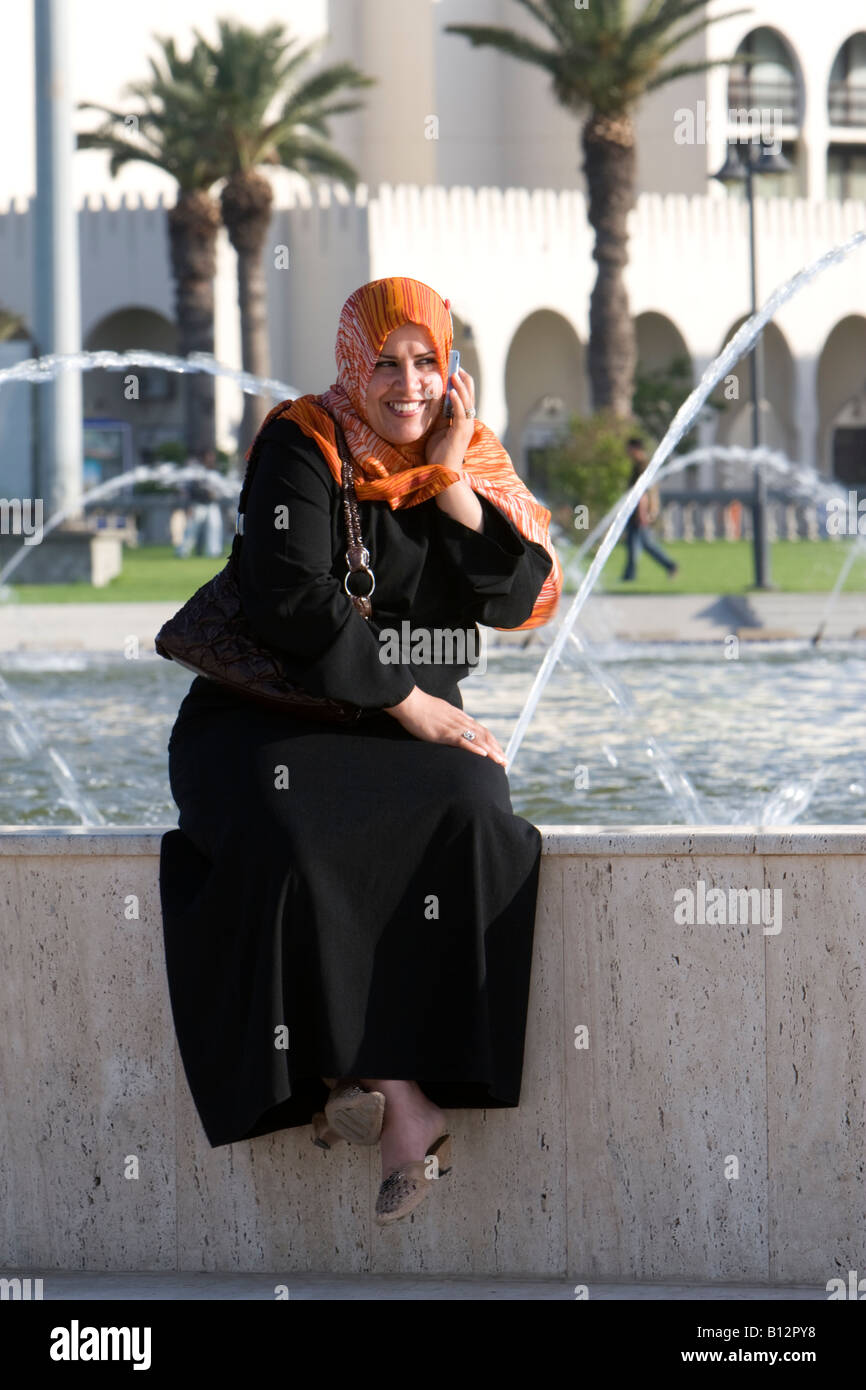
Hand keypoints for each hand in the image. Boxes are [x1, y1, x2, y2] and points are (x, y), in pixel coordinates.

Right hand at [383, 687, 506, 765]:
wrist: (409, 702)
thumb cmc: (420, 708)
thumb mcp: (439, 714)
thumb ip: (448, 721)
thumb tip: (452, 729)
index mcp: (460, 717)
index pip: (481, 730)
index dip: (491, 742)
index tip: (498, 752)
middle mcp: (461, 721)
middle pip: (484, 735)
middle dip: (496, 749)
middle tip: (505, 762)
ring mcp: (454, 727)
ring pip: (478, 739)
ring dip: (491, 751)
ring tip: (500, 762)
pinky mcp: (445, 733)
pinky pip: (463, 741)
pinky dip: (475, 748)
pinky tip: (484, 755)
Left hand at [424, 367, 475, 474]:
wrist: (442, 473)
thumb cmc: (439, 453)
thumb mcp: (437, 429)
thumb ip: (440, 416)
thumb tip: (435, 400)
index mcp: (462, 420)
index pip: (465, 397)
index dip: (461, 383)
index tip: (455, 369)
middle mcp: (467, 422)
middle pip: (469, 395)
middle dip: (463, 379)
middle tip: (457, 364)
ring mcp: (465, 427)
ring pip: (467, 402)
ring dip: (461, 386)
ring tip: (455, 373)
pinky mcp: (460, 433)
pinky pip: (460, 414)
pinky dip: (457, 401)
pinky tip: (453, 391)